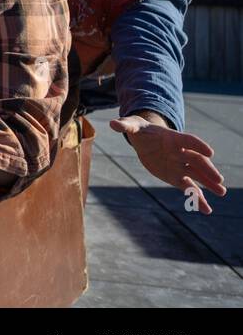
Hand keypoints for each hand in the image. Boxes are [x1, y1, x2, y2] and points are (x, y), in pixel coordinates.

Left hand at [111, 115, 226, 213]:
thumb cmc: (140, 129)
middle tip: (219, 180)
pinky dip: (198, 199)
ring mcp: (181, 166)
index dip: (199, 146)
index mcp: (173, 138)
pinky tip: (207, 210)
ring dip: (209, 184)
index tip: (210, 153)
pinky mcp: (176, 177)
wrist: (144, 139)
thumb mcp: (132, 126)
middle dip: (207, 170)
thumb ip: (125, 126)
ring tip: (222, 192)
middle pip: (197, 161)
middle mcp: (181, 153)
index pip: (189, 141)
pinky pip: (189, 188)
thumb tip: (113, 123)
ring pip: (197, 176)